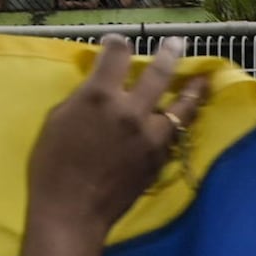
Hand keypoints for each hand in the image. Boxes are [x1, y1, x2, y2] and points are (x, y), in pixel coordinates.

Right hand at [28, 35, 206, 234]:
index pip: (117, 56)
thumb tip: (100, 87)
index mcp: (99, 96)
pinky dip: (180, 123)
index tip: (118, 44)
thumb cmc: (52, 165)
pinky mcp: (159, 159)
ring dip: (191, 92)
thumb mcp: (58, 119)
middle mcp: (130, 111)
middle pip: (160, 74)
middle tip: (177, 44)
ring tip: (202, 82)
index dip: (118, 45)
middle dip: (170, 54)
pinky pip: (174, 135)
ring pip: (180, 108)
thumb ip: (84, 98)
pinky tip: (184, 117)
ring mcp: (150, 137)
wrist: (72, 211)